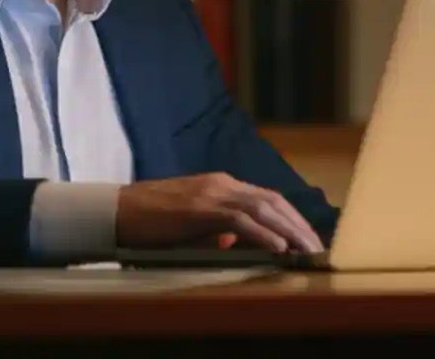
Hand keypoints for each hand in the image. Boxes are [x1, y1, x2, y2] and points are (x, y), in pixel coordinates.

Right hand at [116, 172, 323, 252]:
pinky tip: (279, 247)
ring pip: (262, 207)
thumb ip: (216, 230)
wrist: (117, 210)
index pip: (267, 198)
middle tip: (318, 247)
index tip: (308, 238)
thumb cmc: (151, 220)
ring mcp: (211, 193)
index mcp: (221, 185)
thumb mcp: (192, 224)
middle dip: (298, 224)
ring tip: (306, 249)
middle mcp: (222, 184)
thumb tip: (236, 246)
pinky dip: (263, 233)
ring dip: (288, 230)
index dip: (291, 218)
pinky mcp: (199, 208)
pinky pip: (239, 220)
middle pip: (272, 200)